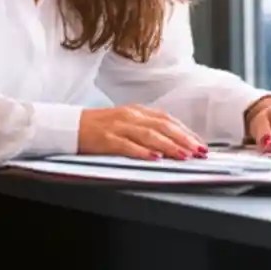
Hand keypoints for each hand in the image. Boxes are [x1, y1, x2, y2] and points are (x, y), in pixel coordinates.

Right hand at [79, 105, 207, 159]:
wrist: (69, 126)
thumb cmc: (100, 128)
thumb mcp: (126, 123)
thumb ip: (147, 129)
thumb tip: (173, 142)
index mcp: (137, 111)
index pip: (168, 120)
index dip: (186, 132)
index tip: (201, 144)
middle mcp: (131, 116)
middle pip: (163, 126)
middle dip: (184, 139)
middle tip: (199, 152)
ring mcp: (118, 126)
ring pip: (149, 135)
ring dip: (169, 146)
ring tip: (184, 156)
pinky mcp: (105, 138)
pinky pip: (127, 145)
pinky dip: (142, 152)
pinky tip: (155, 158)